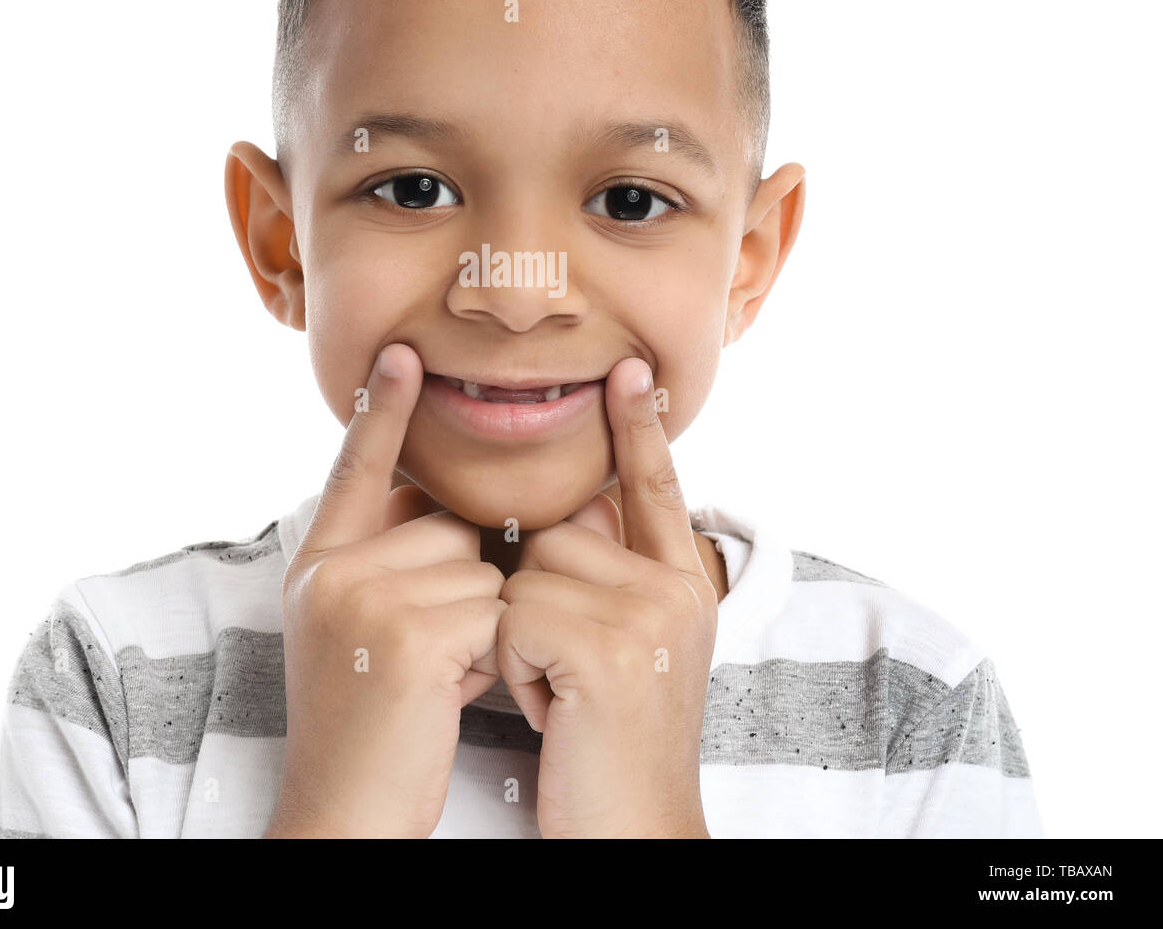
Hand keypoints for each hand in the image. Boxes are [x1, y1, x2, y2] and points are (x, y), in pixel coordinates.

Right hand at [264, 343, 505, 837]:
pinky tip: (444, 693)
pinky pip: (489, 611)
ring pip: (478, 568)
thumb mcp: (352, 628)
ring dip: (477, 624)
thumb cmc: (368, 721)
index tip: (403, 352)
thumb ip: (386, 561)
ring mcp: (364, 599)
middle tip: (427, 654)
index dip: (382, 409)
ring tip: (434, 677)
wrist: (343, 810)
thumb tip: (447, 510)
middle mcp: (332, 570)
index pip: (356, 468)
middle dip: (462, 585)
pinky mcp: (406, 636)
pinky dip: (486, 656)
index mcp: (319, 562)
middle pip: (448, 525)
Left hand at [497, 357, 717, 837]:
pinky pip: (515, 615)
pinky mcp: (607, 648)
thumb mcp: (630, 650)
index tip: (628, 369)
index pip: (657, 486)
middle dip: (538, 601)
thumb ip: (613, 579)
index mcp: (683, 583)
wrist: (634, 830)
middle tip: (569, 673)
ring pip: (528, 573)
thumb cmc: (611, 742)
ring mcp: (647, 616)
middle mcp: (676, 589)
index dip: (639, 427)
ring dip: (523, 640)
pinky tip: (554, 710)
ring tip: (562, 694)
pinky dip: (516, 668)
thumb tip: (571, 516)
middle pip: (558, 532)